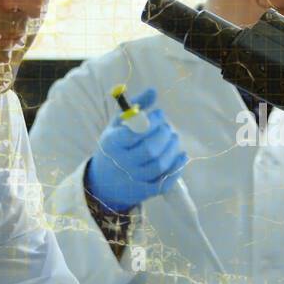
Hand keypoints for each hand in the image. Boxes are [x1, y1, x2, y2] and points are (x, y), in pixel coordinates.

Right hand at [85, 88, 187, 212]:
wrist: (102, 181)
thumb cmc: (114, 146)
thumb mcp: (117, 125)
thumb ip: (135, 107)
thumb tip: (154, 91)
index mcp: (113, 143)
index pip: (134, 133)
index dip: (153, 122)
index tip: (160, 114)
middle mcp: (123, 163)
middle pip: (150, 150)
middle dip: (164, 135)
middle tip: (168, 128)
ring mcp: (134, 179)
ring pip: (160, 165)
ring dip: (172, 149)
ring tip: (173, 138)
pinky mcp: (145, 192)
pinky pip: (165, 182)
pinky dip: (177, 168)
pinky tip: (181, 156)